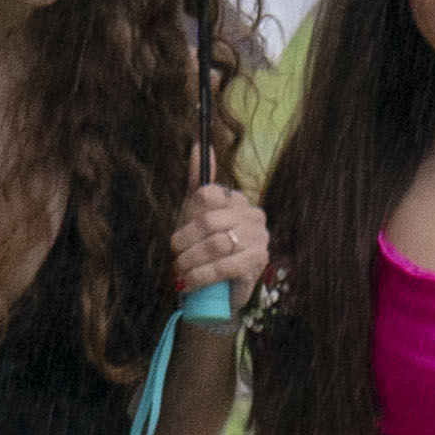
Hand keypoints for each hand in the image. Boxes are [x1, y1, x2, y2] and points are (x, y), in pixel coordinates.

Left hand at [170, 177, 266, 299]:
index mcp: (236, 199)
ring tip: (180, 271)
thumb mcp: (195, 215)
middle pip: (209, 221)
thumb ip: (198, 181)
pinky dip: (203, 275)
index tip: (177, 239)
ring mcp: (259, 237)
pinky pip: (226, 266)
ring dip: (192, 260)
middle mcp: (252, 214)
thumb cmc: (205, 248)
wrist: (220, 289)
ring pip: (216, 244)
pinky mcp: (259, 260)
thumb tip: (198, 145)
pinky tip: (191, 282)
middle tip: (175, 257)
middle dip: (186, 243)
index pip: (208, 195)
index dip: (187, 217)